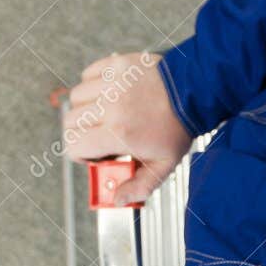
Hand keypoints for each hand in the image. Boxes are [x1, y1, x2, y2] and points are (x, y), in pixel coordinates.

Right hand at [62, 52, 192, 204]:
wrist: (195, 91)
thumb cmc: (179, 126)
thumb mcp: (163, 164)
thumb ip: (139, 185)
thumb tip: (119, 200)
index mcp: (119, 133)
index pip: (75, 145)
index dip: (79, 154)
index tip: (92, 155)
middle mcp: (111, 107)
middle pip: (70, 122)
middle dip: (79, 133)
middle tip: (97, 137)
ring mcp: (112, 83)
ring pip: (76, 97)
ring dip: (85, 108)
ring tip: (103, 114)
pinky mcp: (116, 65)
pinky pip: (88, 74)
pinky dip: (92, 84)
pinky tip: (107, 94)